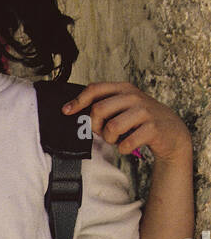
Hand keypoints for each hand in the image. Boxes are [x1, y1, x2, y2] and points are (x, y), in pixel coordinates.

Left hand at [63, 83, 191, 163]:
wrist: (172, 132)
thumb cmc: (142, 120)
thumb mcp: (124, 107)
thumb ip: (104, 106)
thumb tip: (75, 112)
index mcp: (124, 89)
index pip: (95, 89)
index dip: (78, 101)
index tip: (66, 111)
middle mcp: (133, 97)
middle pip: (98, 110)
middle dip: (95, 126)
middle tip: (103, 133)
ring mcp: (144, 112)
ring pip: (111, 127)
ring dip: (110, 139)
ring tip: (117, 139)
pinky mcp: (152, 128)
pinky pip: (125, 143)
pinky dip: (123, 149)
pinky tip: (128, 145)